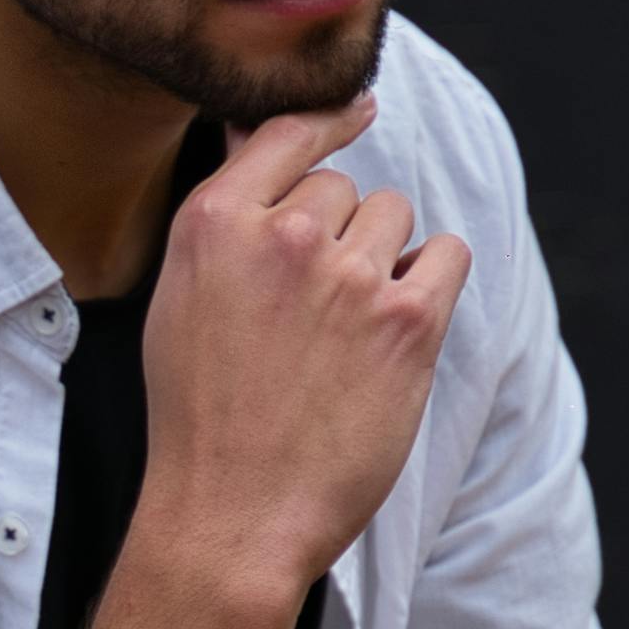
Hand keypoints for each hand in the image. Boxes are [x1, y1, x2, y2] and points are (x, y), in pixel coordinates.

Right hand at [136, 99, 469, 613]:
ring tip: (348, 328)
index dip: (326, 122)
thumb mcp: (181, 298)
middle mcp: (284, 235)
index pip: (287, 134)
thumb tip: (259, 140)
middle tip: (313, 308)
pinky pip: (447, 254)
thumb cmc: (201, 416)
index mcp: (215, 222)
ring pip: (393, 217)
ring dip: (383, 257)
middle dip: (339, 231)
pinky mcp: (407, 321)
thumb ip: (226, 220)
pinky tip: (401, 322)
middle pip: (343, 187)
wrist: (233, 514)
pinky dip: (432, 278)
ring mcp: (348, 275)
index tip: (356, 113)